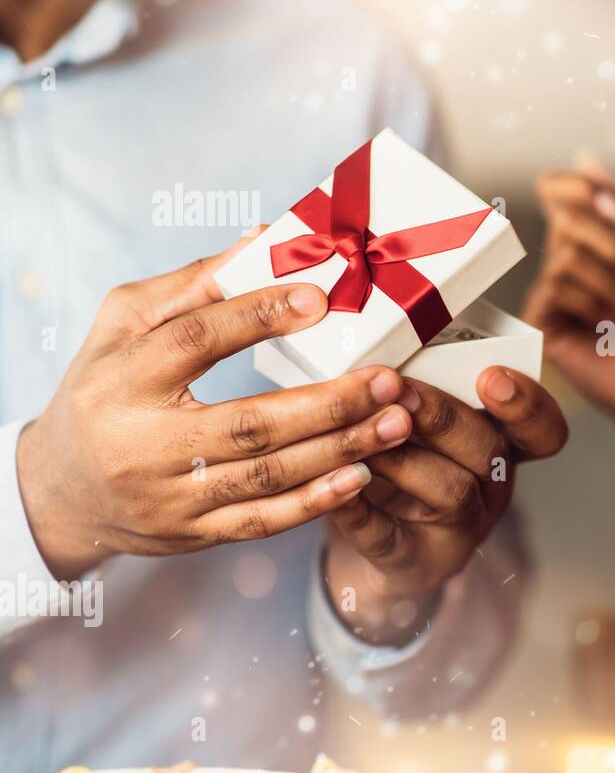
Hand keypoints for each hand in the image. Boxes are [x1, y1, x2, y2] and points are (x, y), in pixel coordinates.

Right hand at [17, 238, 416, 579]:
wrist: (60, 489)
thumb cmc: (103, 389)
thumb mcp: (123, 324)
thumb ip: (192, 283)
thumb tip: (262, 239)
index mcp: (123, 379)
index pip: (195, 342)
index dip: (258, 317)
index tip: (319, 298)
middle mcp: (143, 444)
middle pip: (249, 423)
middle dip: (329, 403)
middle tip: (387, 379)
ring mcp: (170, 497)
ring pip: (267, 478)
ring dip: (340, 450)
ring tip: (396, 423)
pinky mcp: (192, 533)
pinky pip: (262, 523)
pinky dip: (316, 503)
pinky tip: (362, 477)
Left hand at [322, 366, 566, 644]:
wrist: (378, 553)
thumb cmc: (401, 471)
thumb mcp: (422, 429)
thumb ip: (414, 393)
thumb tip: (380, 350)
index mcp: (501, 445)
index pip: (543, 429)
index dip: (527, 404)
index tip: (491, 378)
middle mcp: (492, 486)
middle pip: (489, 450)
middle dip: (444, 417)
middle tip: (400, 393)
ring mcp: (460, 529)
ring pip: (451, 491)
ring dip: (404, 459)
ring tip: (361, 437)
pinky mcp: (417, 562)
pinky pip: (392, 539)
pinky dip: (363, 514)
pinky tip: (338, 490)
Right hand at [522, 163, 614, 432]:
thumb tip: (585, 161)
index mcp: (592, 247)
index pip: (562, 198)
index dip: (571, 187)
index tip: (591, 194)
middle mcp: (567, 267)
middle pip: (567, 221)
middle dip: (611, 242)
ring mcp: (554, 297)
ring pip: (563, 254)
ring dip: (608, 280)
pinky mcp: (544, 326)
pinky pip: (554, 286)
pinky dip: (589, 301)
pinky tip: (602, 325)